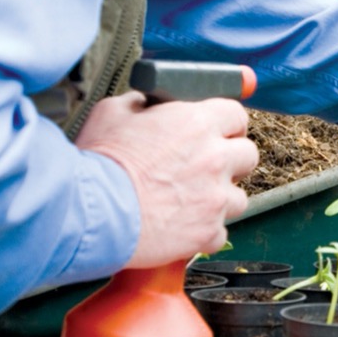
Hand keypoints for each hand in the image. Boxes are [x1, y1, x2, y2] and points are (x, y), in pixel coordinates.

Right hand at [75, 92, 258, 266]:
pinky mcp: (207, 231)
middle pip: (248, 155)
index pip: (236, 115)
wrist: (89, 214)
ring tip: (190, 202)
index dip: (227, 124)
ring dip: (219, 199)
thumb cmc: (99, 163)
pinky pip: (219, 233)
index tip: (220, 132)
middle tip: (208, 167)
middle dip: (231, 160)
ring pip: (238, 197)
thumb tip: (147, 103)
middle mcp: (215, 158)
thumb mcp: (111, 113)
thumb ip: (139, 103)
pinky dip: (204, 232)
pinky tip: (181, 227)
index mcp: (196, 123)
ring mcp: (215, 197)